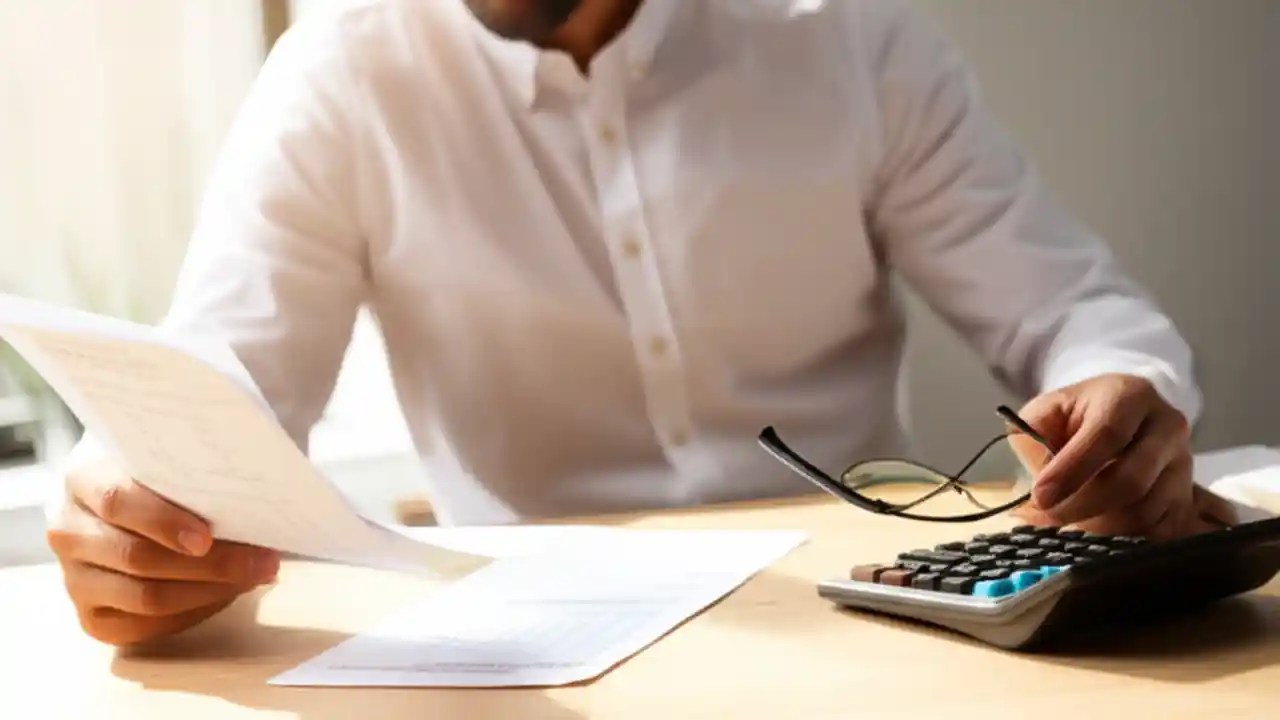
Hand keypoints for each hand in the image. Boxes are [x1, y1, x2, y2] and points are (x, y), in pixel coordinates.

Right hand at [46, 459, 279, 645]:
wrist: (131, 503)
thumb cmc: (163, 476)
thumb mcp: (172, 461)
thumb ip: (197, 471)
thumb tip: (257, 501)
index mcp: (83, 479)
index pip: (117, 501)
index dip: (162, 521)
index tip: (206, 537)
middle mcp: (69, 530)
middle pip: (138, 557)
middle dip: (211, 564)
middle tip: (264, 561)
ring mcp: (75, 578)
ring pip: (146, 597)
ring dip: (211, 591)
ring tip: (256, 576)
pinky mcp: (91, 616)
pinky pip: (145, 624)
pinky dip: (194, 612)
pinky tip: (227, 594)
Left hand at [1012, 373, 1236, 539]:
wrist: (1118, 418)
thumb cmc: (1075, 416)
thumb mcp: (1046, 413)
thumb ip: (1033, 437)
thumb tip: (1037, 480)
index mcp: (1130, 396)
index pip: (1107, 434)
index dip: (1072, 470)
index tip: (1041, 497)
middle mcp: (1166, 427)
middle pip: (1130, 480)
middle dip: (1082, 505)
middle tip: (1048, 516)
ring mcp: (1183, 462)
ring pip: (1144, 510)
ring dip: (1100, 524)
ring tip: (1068, 519)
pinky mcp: (1188, 494)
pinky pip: (1157, 527)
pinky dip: (1121, 534)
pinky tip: (1096, 526)